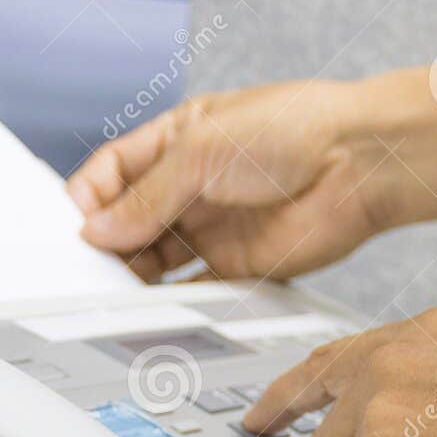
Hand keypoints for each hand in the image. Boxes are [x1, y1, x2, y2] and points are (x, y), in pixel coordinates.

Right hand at [65, 82, 397, 280]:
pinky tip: (153, 307)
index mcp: (176, 143)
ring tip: (117, 291)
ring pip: (153, 260)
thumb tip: (100, 229)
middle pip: (127, 223)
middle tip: (90, 268)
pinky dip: (168, 303)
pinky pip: (190, 290)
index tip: (75, 228)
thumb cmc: (295, 129)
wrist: (361, 163)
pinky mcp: (235, 265)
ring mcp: (211, 228)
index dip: (89, 201)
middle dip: (105, 244)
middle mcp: (189, 187)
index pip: (112, 175)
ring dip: (132, 277)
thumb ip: (148, 196)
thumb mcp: (202, 151)